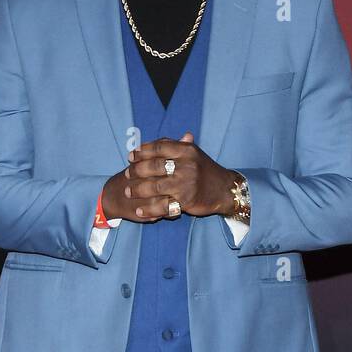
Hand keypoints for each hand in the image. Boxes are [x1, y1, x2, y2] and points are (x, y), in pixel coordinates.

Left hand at [101, 132, 236, 221]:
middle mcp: (186, 165)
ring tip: (128, 192)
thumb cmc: (205, 170)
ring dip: (138, 190)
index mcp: (186, 150)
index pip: (159, 148)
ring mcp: (186, 183)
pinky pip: (163, 205)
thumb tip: (154, 141)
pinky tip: (139, 210)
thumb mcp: (193, 154)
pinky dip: (149, 209)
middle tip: (126, 175)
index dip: (142, 152)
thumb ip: (174, 146)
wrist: (225, 189)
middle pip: (154, 166)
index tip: (130, 157)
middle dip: (136, 171)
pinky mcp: (186, 200)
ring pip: (155, 186)